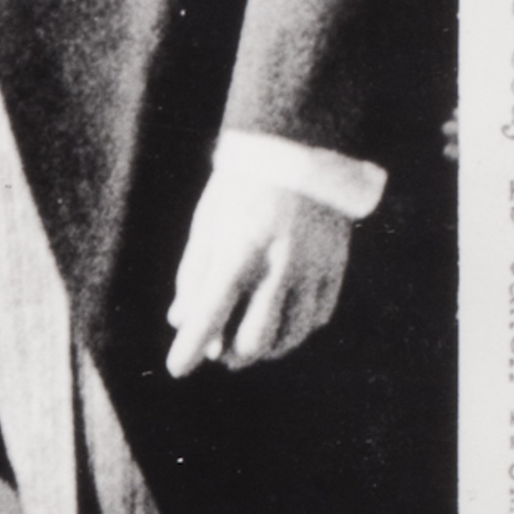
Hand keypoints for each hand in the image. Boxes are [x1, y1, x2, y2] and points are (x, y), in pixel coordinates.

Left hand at [165, 174, 351, 376]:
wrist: (300, 144)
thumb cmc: (242, 186)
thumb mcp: (207, 223)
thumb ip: (193, 274)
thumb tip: (180, 321)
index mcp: (239, 249)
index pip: (209, 315)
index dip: (189, 349)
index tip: (177, 370)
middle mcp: (279, 263)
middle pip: (254, 339)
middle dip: (232, 356)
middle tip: (221, 356)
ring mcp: (313, 267)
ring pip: (290, 335)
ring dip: (266, 348)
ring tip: (249, 343)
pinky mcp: (336, 265)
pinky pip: (316, 318)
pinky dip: (296, 329)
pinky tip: (282, 324)